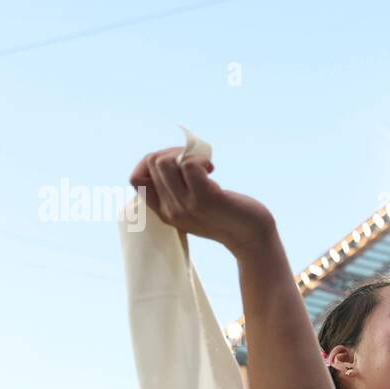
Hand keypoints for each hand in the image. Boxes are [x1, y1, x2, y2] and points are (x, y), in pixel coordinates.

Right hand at [129, 147, 276, 256]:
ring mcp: (187, 206)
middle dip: (173, 151)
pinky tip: (212, 168)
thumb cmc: (226, 215)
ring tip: (205, 165)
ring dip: (186, 153)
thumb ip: (177, 188)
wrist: (252, 237)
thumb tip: (169, 156)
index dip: (151, 162)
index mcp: (164, 213)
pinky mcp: (206, 200)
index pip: (136, 180)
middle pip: (153, 163)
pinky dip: (200, 159)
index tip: (175, 163)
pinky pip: (190, 166)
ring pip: (165, 162)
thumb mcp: (193, 205)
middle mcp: (171, 211)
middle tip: (195, 160)